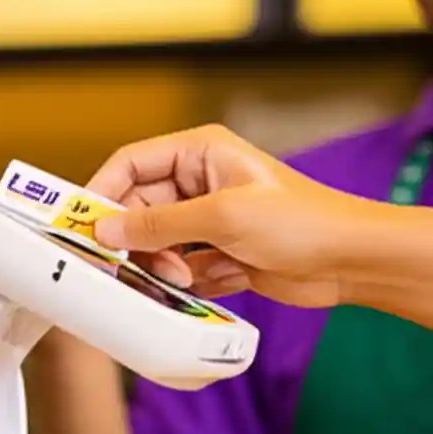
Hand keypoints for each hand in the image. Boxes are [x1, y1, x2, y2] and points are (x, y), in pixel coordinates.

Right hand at [89, 124, 366, 307]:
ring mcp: (211, 219)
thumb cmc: (301, 222)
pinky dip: (193, 280)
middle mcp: (201, 181)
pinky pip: (184, 267)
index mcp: (200, 153)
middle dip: (141, 242)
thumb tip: (105, 229)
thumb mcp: (222, 218)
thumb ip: (159, 224)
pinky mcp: (223, 252)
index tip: (82, 228)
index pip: (130, 164)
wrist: (350, 260)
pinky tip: (223, 281)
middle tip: (148, 268)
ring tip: (191, 279)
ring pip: (159, 244)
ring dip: (168, 266)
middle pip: (139, 210)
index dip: (101, 193)